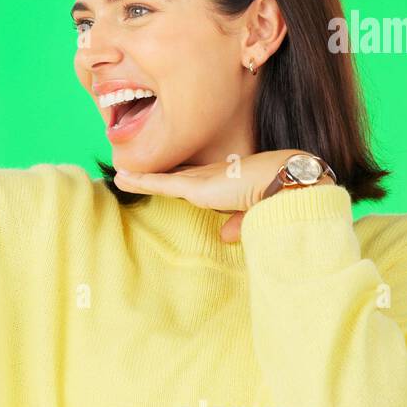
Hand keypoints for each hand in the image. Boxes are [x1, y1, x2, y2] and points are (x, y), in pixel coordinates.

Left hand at [113, 150, 331, 242]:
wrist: (287, 184)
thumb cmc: (280, 198)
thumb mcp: (255, 214)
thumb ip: (238, 224)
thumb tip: (225, 235)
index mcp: (226, 182)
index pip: (196, 179)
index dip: (179, 177)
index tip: (166, 177)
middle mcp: (211, 176)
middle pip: (175, 174)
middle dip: (156, 173)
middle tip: (133, 171)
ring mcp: (202, 179)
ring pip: (162, 177)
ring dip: (140, 176)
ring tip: (118, 174)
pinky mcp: (195, 187)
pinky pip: (159, 182)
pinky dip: (139, 180)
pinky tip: (121, 178)